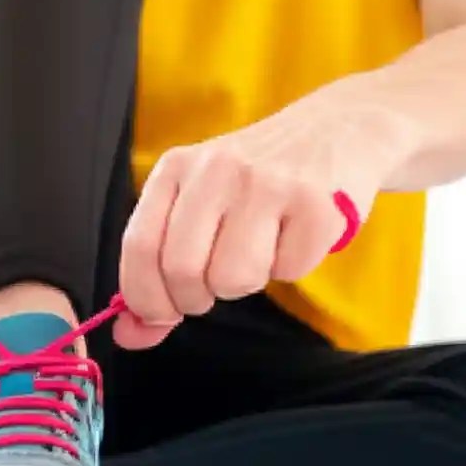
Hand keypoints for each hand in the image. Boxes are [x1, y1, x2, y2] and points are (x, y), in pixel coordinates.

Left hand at [114, 100, 401, 349]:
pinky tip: (295, 235)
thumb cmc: (254, 184)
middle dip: (192, 299)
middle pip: (181, 269)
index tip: (158, 314)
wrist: (336, 130)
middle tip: (211, 287)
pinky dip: (292, 267)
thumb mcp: (196, 209)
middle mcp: (216, 168)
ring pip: (233, 278)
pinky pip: (290, 271)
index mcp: (175, 168)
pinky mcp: (316, 201)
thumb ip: (157, 273)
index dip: (143, 296)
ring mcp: (268, 182)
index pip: (139, 246)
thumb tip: (129, 335)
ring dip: (243, 285)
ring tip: (258, 253)